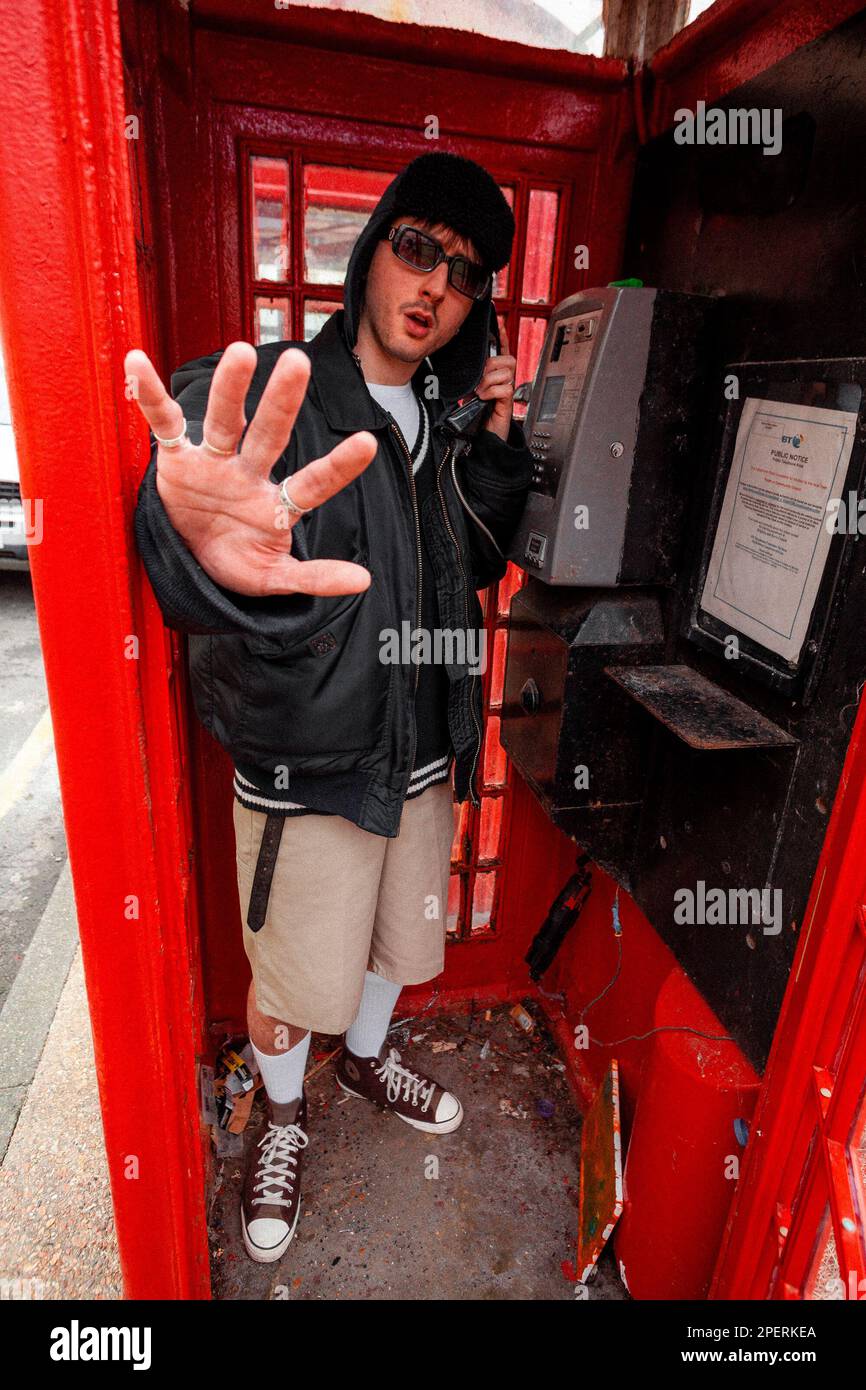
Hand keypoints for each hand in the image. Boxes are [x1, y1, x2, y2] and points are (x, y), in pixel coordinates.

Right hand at [125, 342, 376, 597]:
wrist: (190, 562)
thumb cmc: (237, 562)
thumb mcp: (273, 578)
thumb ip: (314, 578)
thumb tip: (364, 581)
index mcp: (275, 506)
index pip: (311, 485)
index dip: (337, 468)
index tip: (367, 444)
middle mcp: (248, 474)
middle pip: (268, 434)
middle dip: (282, 401)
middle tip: (298, 363)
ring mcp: (213, 463)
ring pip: (224, 420)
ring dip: (230, 388)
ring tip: (241, 353)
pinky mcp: (178, 459)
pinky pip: (164, 423)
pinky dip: (151, 395)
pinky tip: (137, 362)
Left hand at [475, 322, 515, 442]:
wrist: (482, 438)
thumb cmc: (477, 414)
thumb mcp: (470, 390)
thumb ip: (470, 377)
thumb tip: (461, 363)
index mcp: (496, 375)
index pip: (503, 351)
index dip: (502, 336)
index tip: (498, 322)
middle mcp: (505, 381)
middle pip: (508, 359)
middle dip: (491, 365)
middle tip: (479, 380)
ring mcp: (508, 391)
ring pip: (505, 372)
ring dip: (488, 381)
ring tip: (480, 393)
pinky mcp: (509, 402)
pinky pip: (505, 387)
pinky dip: (491, 391)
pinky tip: (484, 399)